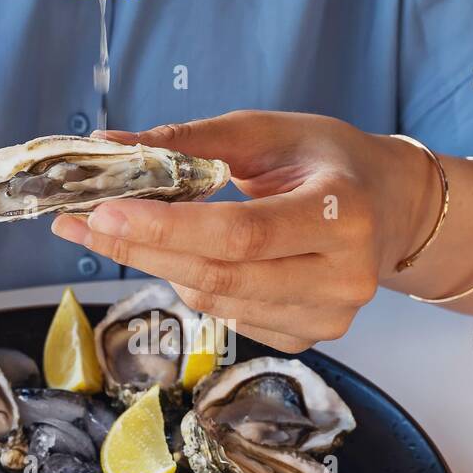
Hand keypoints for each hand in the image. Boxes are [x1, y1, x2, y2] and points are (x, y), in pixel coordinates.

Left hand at [52, 111, 427, 352]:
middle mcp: (344, 277)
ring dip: (163, 266)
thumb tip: (106, 150)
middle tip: (81, 225)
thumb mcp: (267, 133)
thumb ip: (189, 144)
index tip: (102, 212)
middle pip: (220, 277)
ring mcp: (329, 317)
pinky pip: (230, 317)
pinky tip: (194, 256)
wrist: (392, 208)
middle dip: (140, 251)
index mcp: (343, 213)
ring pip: (217, 302)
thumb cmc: (327, 160)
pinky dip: (196, 284)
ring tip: (137, 231)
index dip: (165, 228)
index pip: (240, 233)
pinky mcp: (311, 339)